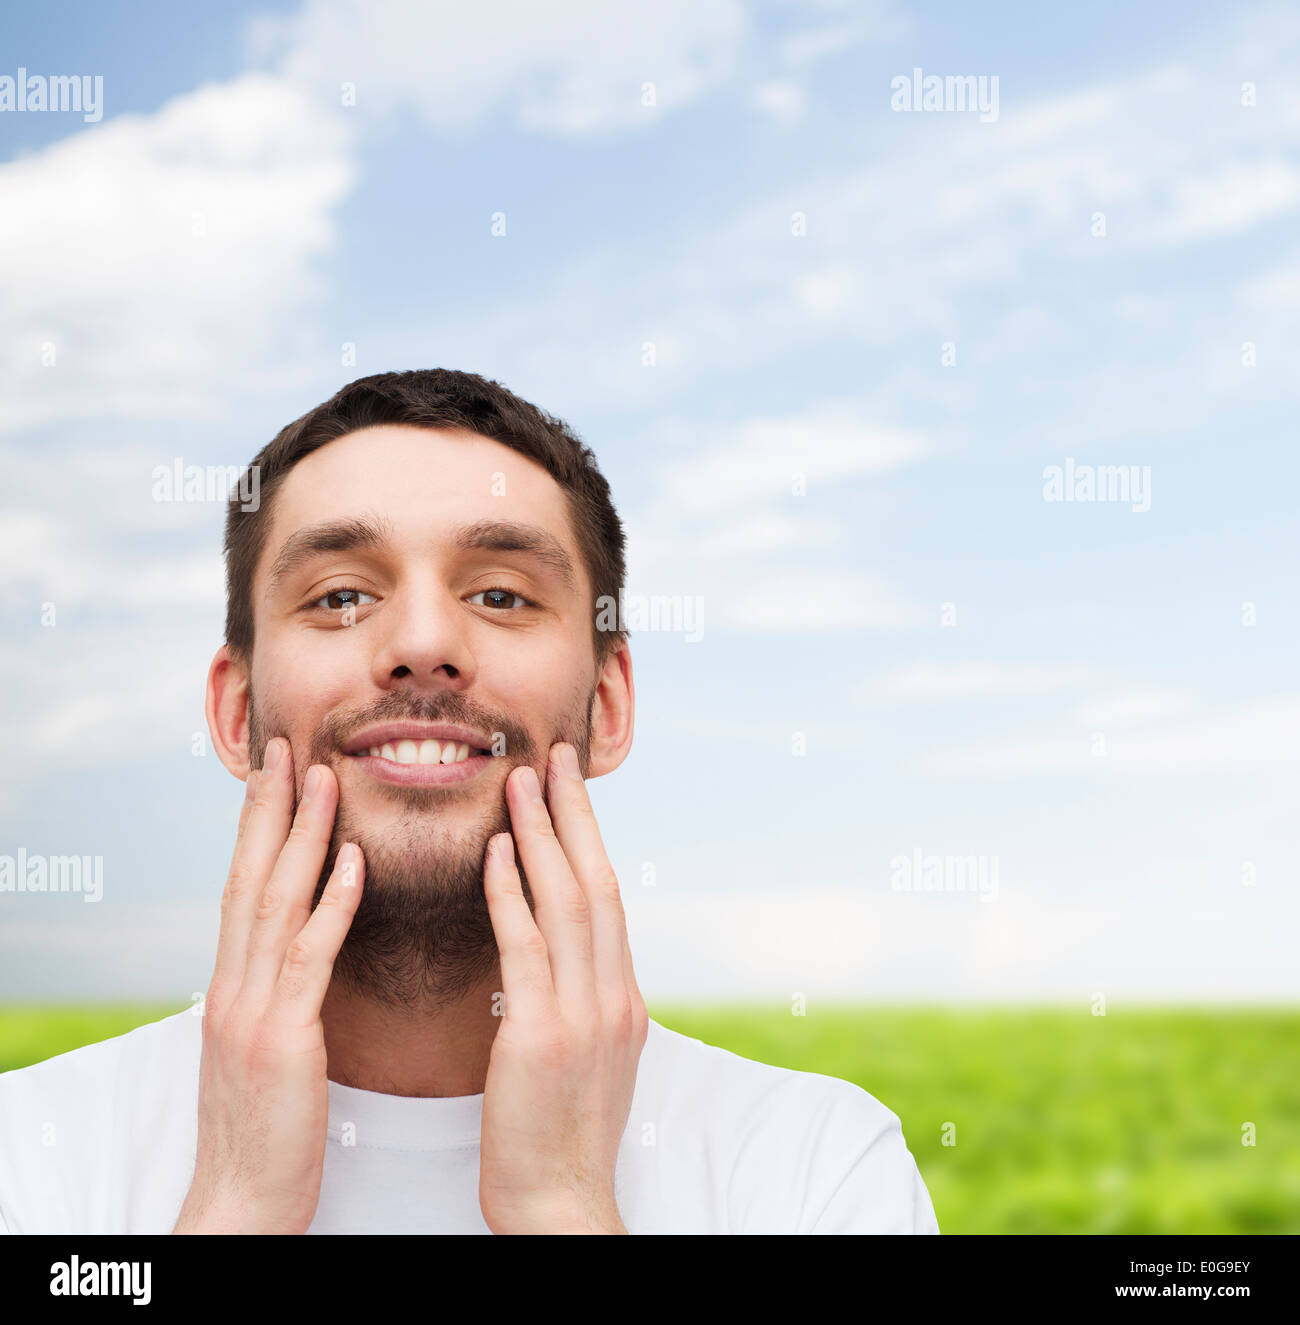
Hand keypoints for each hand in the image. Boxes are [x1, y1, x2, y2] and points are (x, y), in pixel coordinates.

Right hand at [173, 738, 364, 1233]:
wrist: (242, 1204)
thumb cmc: (268, 1129)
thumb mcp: (266, 1049)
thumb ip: (278, 993)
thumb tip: (297, 951)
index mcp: (233, 987)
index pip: (245, 888)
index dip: (260, 827)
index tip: (278, 774)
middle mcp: (234, 986)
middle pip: (251, 877)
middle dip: (271, 808)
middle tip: (289, 746)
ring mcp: (252, 1010)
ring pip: (276, 901)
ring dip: (303, 834)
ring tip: (324, 776)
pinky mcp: (281, 1040)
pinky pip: (310, 957)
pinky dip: (332, 903)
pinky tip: (355, 861)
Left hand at [479, 742, 647, 1234]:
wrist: (560, 1205)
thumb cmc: (560, 1133)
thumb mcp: (589, 1056)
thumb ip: (585, 997)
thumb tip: (571, 955)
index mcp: (624, 997)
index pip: (609, 896)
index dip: (588, 838)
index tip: (569, 789)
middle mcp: (614, 995)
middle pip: (597, 881)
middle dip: (574, 815)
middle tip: (554, 757)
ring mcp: (584, 1014)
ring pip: (568, 901)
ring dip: (543, 835)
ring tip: (521, 780)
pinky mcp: (541, 1037)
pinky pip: (526, 948)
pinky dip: (512, 894)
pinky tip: (494, 853)